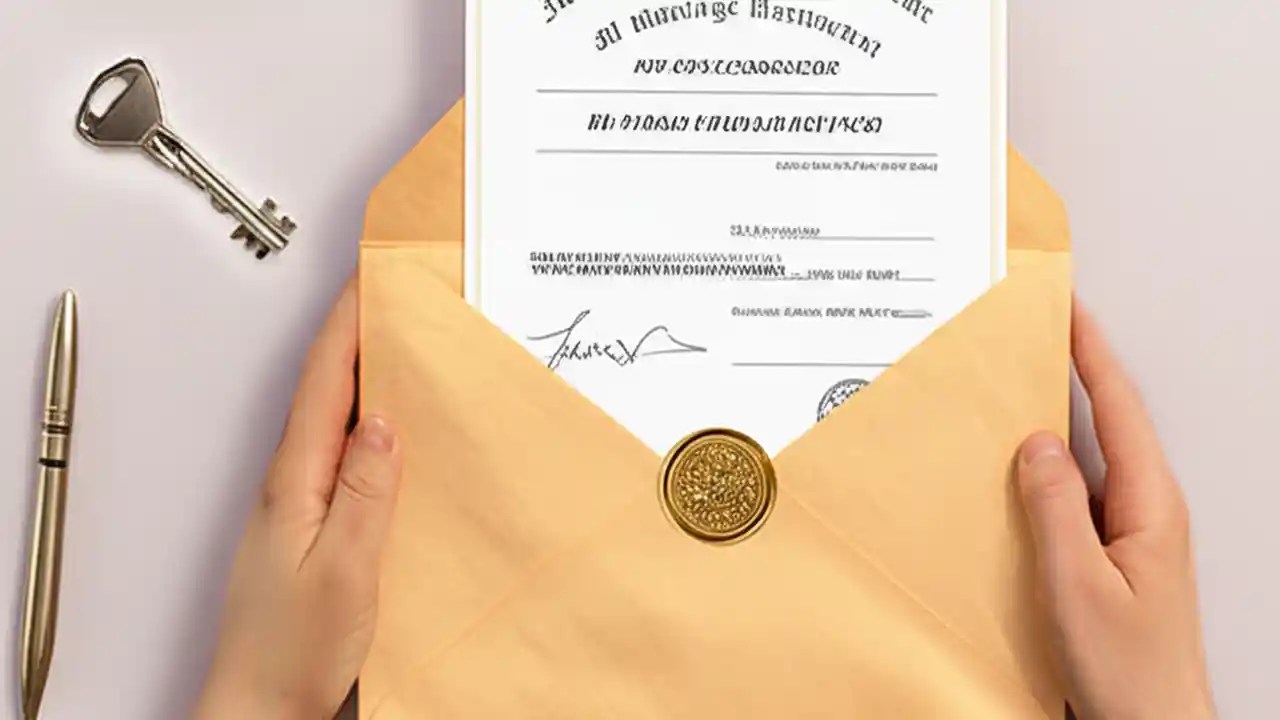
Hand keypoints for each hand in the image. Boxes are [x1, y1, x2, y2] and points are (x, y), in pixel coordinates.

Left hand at [194, 281, 402, 718]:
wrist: (261, 705)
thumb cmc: (292, 649)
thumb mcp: (345, 569)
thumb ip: (367, 493)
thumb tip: (384, 422)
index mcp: (297, 480)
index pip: (324, 379)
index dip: (348, 320)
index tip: (373, 274)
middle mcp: (294, 482)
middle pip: (328, 386)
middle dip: (360, 332)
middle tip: (397, 294)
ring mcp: (303, 501)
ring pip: (338, 418)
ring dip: (367, 375)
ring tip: (404, 345)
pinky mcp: (317, 523)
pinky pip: (346, 454)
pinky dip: (372, 424)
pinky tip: (397, 433)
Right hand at [1017, 304, 1213, 719]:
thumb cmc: (1129, 673)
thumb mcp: (1079, 587)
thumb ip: (1055, 509)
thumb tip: (1036, 443)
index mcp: (1151, 506)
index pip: (1118, 409)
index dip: (1091, 353)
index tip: (1067, 307)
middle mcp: (1146, 510)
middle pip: (1106, 423)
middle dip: (1071, 371)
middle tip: (1032, 332)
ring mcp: (1130, 534)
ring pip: (1087, 460)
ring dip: (1052, 422)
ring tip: (1011, 389)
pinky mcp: (1109, 557)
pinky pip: (1074, 497)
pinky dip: (1042, 474)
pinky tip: (1012, 475)